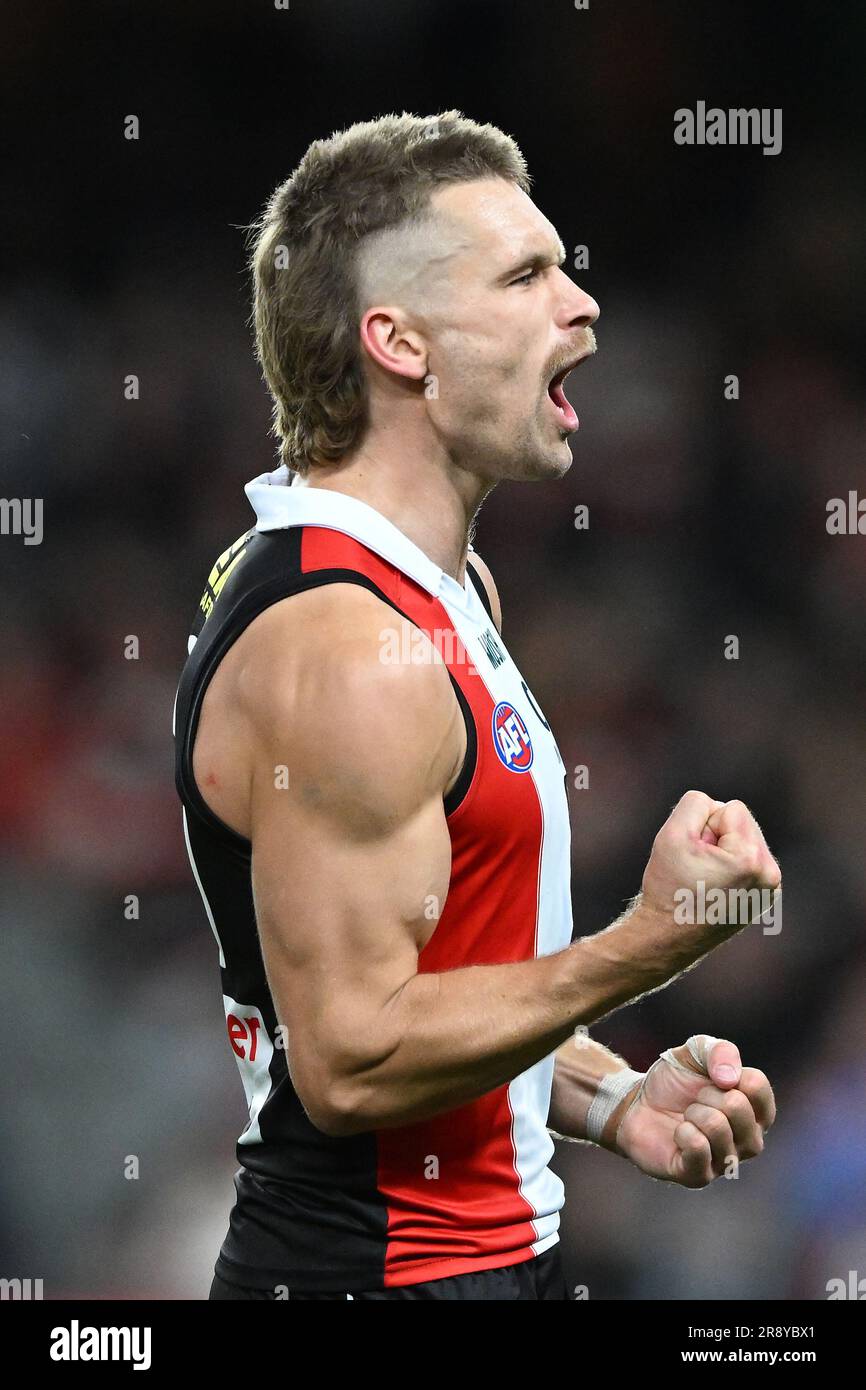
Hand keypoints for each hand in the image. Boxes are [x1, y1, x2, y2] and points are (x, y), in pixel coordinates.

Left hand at [614, 1035, 775, 1187]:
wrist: (637, 1104)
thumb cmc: (676, 1081)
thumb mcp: (697, 1051)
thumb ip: (720, 1051)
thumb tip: (730, 1079)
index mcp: (756, 1110)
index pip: (757, 1086)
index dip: (726, 1072)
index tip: (712, 1078)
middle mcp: (749, 1140)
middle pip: (737, 1107)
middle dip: (706, 1094)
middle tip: (695, 1100)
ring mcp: (726, 1162)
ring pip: (717, 1128)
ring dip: (693, 1112)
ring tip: (687, 1116)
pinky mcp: (698, 1176)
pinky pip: (699, 1150)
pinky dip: (683, 1133)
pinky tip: (679, 1132)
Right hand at [641, 792, 780, 928]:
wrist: (667, 938)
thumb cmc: (668, 888)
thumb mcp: (672, 834)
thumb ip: (695, 803)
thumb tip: (718, 806)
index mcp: (752, 860)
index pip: (730, 808)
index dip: (704, 826)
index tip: (694, 856)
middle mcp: (770, 875)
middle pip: (742, 822)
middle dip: (716, 837)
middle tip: (697, 869)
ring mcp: (770, 888)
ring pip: (744, 839)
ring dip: (722, 851)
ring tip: (704, 878)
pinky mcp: (765, 895)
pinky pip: (746, 858)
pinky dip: (729, 865)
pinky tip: (714, 887)